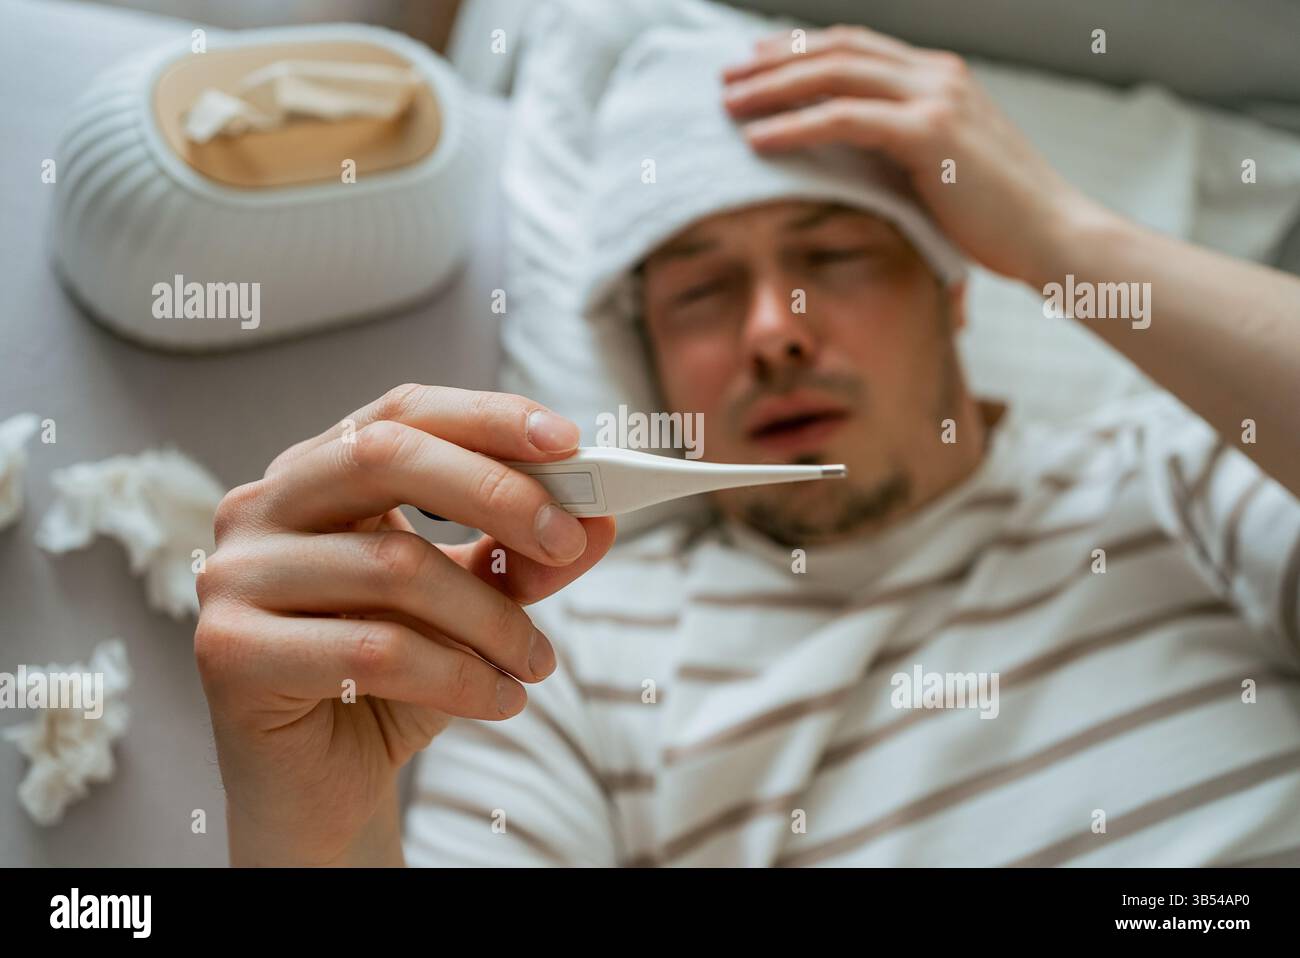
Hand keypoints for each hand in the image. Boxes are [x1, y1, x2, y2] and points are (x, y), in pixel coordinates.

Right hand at [194, 384, 615, 865]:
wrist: (323, 790)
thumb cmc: (394, 682)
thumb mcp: (470, 608)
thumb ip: (523, 558)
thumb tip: (598, 520)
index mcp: (313, 474)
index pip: (400, 412)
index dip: (485, 417)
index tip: (569, 439)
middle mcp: (259, 507)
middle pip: (383, 456)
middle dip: (496, 493)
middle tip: (570, 540)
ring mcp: (232, 575)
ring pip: (393, 567)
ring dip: (493, 619)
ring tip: (538, 662)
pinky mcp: (227, 649)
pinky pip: (374, 650)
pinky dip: (460, 677)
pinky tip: (502, 701)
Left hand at [722, 25, 1105, 286]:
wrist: (1053, 236)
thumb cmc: (997, 218)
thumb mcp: (941, 168)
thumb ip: (898, 149)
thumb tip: (848, 158)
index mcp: (939, 77)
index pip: (855, 47)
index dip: (801, 50)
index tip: (755, 63)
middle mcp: (937, 75)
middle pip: (837, 50)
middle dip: (774, 61)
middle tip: (725, 77)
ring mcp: (936, 98)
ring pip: (835, 76)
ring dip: (773, 87)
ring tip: (728, 103)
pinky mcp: (930, 133)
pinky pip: (844, 121)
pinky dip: (795, 127)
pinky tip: (757, 139)